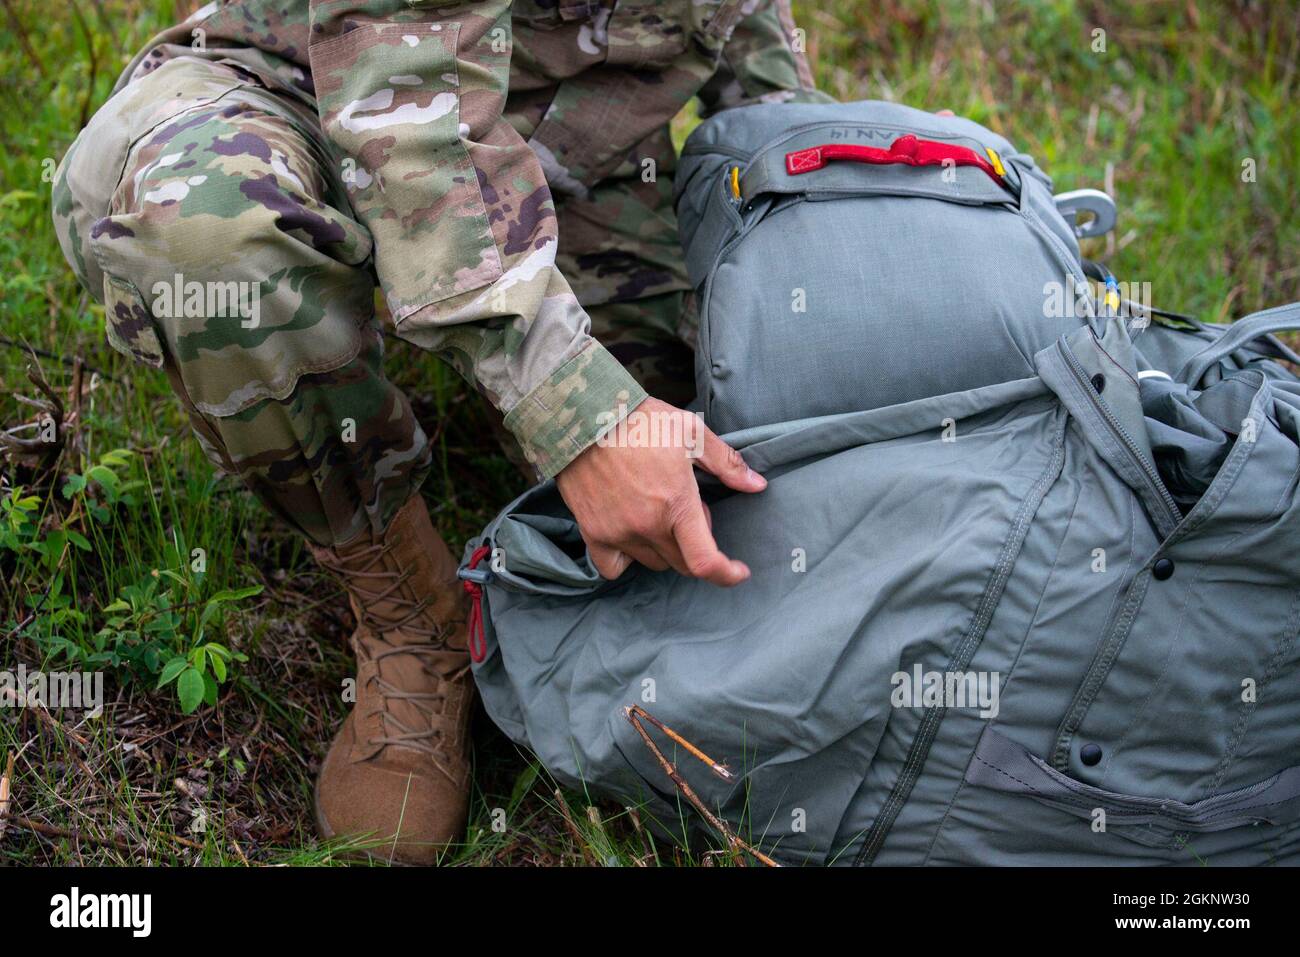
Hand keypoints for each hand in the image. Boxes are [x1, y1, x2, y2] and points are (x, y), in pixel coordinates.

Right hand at [555, 398, 766, 586]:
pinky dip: (628, 559)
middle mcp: (647, 526)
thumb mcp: (691, 432)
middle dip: (695, 543)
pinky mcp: (593, 533)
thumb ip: (727, 464)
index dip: (727, 575)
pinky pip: (614, 567)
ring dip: (665, 548)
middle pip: (682, 562)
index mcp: (676, 503)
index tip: (738, 572)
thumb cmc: (641, 420)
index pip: (705, 562)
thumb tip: (757, 486)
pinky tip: (631, 534)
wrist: (583, 416)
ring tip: (658, 511)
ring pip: (653, 563)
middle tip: (687, 508)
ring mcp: (617, 533)